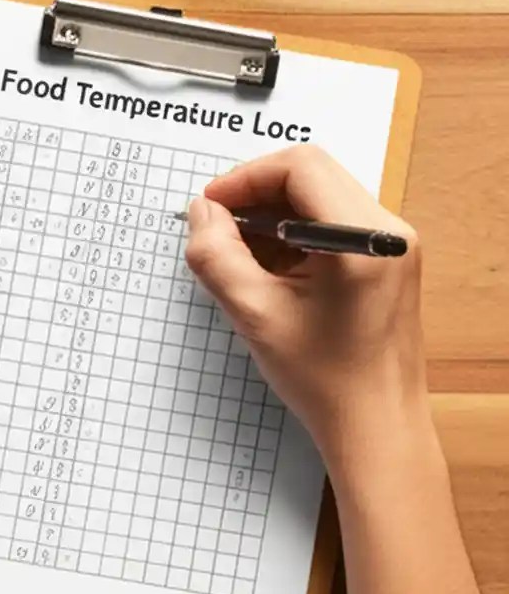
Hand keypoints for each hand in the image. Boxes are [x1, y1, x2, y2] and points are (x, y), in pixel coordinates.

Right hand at [183, 146, 426, 461]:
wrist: (376, 426)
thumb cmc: (326, 379)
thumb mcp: (254, 313)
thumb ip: (217, 255)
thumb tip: (202, 212)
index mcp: (364, 237)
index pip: (300, 167)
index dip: (245, 179)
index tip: (210, 207)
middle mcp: (388, 230)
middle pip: (311, 176)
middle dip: (255, 196)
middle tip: (216, 230)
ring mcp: (391, 245)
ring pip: (318, 198)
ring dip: (271, 216)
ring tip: (239, 257)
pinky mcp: (385, 260)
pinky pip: (331, 223)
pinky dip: (291, 235)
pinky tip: (268, 270)